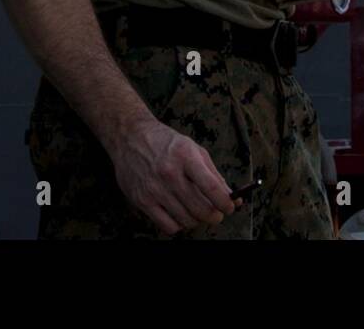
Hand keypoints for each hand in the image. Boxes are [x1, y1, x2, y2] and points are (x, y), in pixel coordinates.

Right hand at [110, 118, 238, 234]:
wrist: (130, 136)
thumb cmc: (166, 143)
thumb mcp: (193, 149)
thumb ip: (214, 175)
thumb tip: (233, 199)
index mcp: (185, 156)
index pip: (212, 188)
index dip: (225, 203)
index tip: (230, 208)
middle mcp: (169, 173)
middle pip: (200, 209)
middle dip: (214, 216)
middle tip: (216, 214)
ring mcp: (154, 188)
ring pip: (186, 220)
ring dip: (196, 220)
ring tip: (196, 211)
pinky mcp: (142, 200)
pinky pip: (168, 226)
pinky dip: (178, 225)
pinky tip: (179, 214)